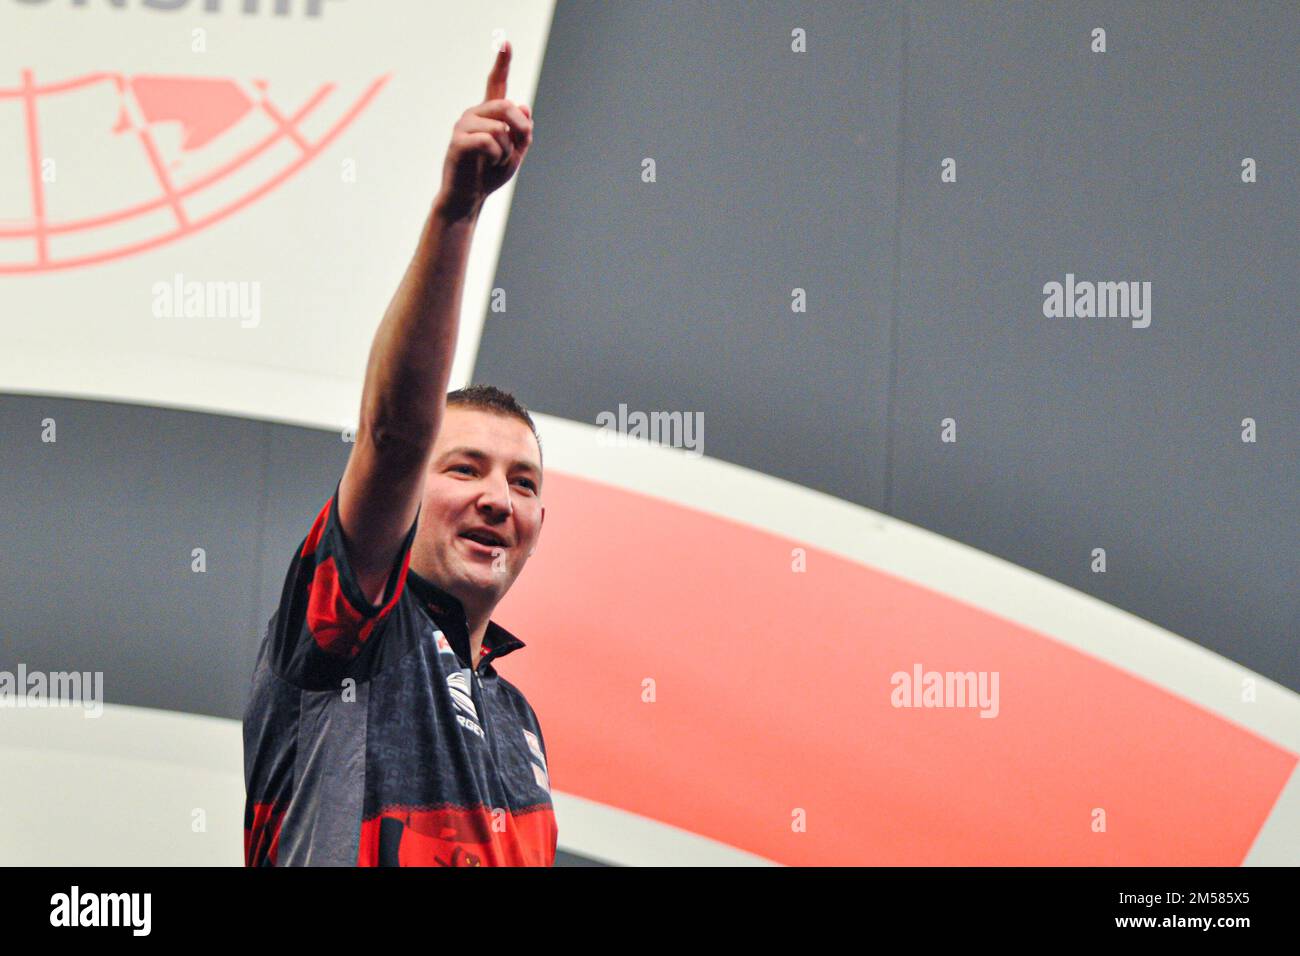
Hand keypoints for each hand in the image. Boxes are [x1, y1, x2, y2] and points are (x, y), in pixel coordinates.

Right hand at [436, 40, 533, 219]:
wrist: (468, 198)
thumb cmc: (489, 175)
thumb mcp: (515, 153)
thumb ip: (523, 132)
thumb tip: (524, 107)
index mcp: (489, 115)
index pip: (496, 84)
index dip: (502, 63)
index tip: (505, 42)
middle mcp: (474, 114)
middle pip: (507, 106)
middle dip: (521, 128)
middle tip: (519, 146)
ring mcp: (464, 126)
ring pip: (500, 127)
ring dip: (507, 150)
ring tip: (496, 161)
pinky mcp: (458, 141)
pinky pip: (490, 141)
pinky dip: (497, 156)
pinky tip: (488, 162)